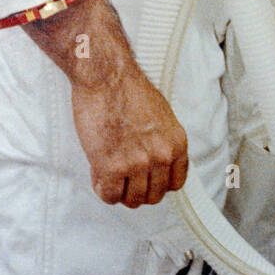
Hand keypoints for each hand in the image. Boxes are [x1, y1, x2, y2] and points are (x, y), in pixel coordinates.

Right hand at [71, 67, 188, 207]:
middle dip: (137, 189)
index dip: (157, 183)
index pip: (175, 183)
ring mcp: (137, 164)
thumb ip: (161, 142)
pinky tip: (99, 172)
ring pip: (132, 200)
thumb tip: (154, 163)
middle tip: (123, 177)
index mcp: (176, 143)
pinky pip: (110, 196)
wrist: (106, 75)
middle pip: (153, 196)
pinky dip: (103, 189)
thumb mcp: (160, 115)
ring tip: (109, 172)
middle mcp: (161, 156)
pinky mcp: (112, 167)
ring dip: (119, 190)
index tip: (146, 179)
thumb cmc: (127, 88)